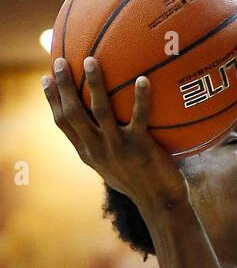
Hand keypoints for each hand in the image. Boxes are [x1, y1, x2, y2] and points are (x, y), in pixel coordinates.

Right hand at [43, 58, 187, 213]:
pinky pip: (140, 118)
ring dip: (95, 84)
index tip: (45, 78)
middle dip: (64, 86)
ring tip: (91, 61)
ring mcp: (119, 149)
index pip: (63, 123)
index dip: (52, 100)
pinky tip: (143, 79)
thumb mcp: (113, 167)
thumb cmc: (140, 182)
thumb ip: (102, 146)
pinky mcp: (141, 148)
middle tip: (60, 61)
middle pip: (73, 113)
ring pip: (100, 111)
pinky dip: (141, 98)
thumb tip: (98, 124)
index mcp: (89, 153)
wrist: (161, 206)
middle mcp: (99, 150)